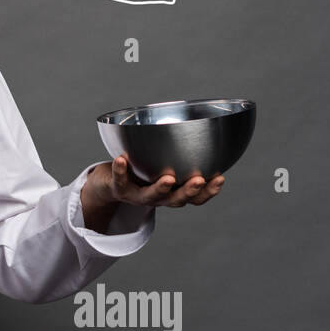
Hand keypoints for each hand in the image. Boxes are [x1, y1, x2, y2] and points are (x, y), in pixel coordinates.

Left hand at [92, 153, 224, 208]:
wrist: (108, 184)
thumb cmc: (142, 170)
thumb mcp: (163, 164)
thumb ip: (179, 155)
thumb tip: (204, 130)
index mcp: (172, 193)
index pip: (195, 197)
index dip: (209, 191)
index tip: (221, 178)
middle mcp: (157, 198)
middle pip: (176, 200)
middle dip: (189, 191)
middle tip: (200, 180)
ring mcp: (137, 196)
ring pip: (150, 196)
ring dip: (160, 188)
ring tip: (168, 178)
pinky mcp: (118, 188)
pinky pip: (119, 180)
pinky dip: (120, 170)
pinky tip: (122, 158)